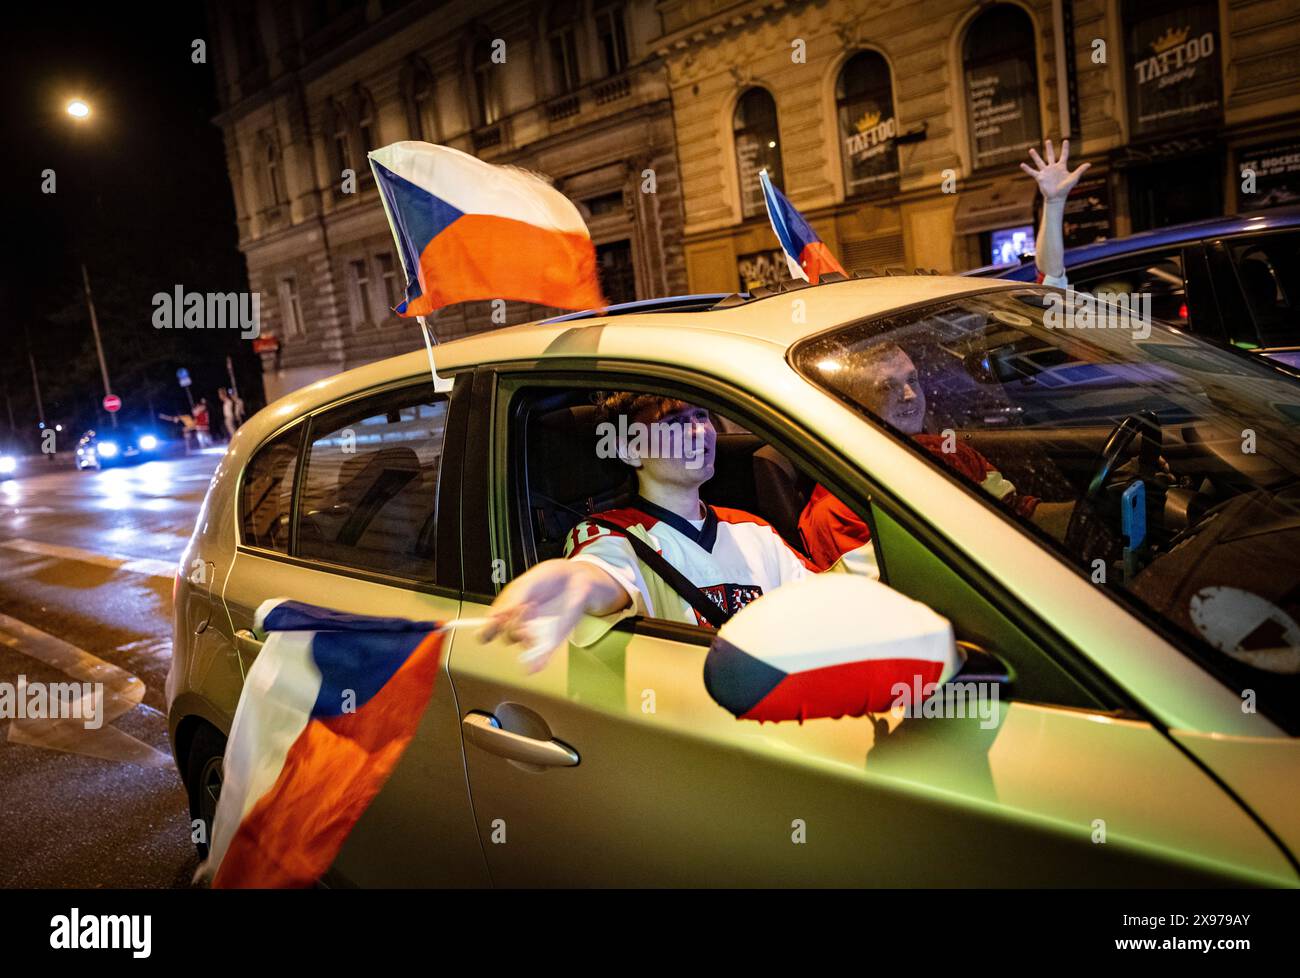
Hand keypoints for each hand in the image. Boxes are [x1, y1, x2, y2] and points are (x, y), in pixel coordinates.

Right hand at [479, 559, 599, 671]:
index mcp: (509, 609)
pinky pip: (541, 655)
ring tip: (538, 615)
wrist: (574, 578)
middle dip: (515, 625)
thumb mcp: (528, 583)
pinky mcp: (552, 639)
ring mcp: (536, 632)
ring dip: (528, 636)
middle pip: (509, 636)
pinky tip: (533, 668)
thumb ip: (513, 599)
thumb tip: (496, 615)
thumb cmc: (548, 578)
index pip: (492, 626)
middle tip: (526, 608)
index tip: (485, 633)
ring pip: (525, 645)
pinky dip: (536, 663)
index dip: (486, 631)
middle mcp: (521, 622)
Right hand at [1020, 139, 1090, 201]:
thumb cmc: (1065, 188)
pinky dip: (1027, 169)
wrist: (1056, 197)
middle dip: (1049, 148)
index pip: (1064, 155)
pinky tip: (1022, 164)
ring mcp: (1046, 172)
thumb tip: (1089, 164)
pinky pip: (1032, 172)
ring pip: (1040, 162)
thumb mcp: (1074, 178)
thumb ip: (1080, 170)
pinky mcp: (1040, 177)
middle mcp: (1053, 168)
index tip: (1066, 140)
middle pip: (1051, 155)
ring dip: (1035, 156)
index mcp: (1061, 167)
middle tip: (1048, 141)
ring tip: (1031, 150)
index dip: (1065, 148)